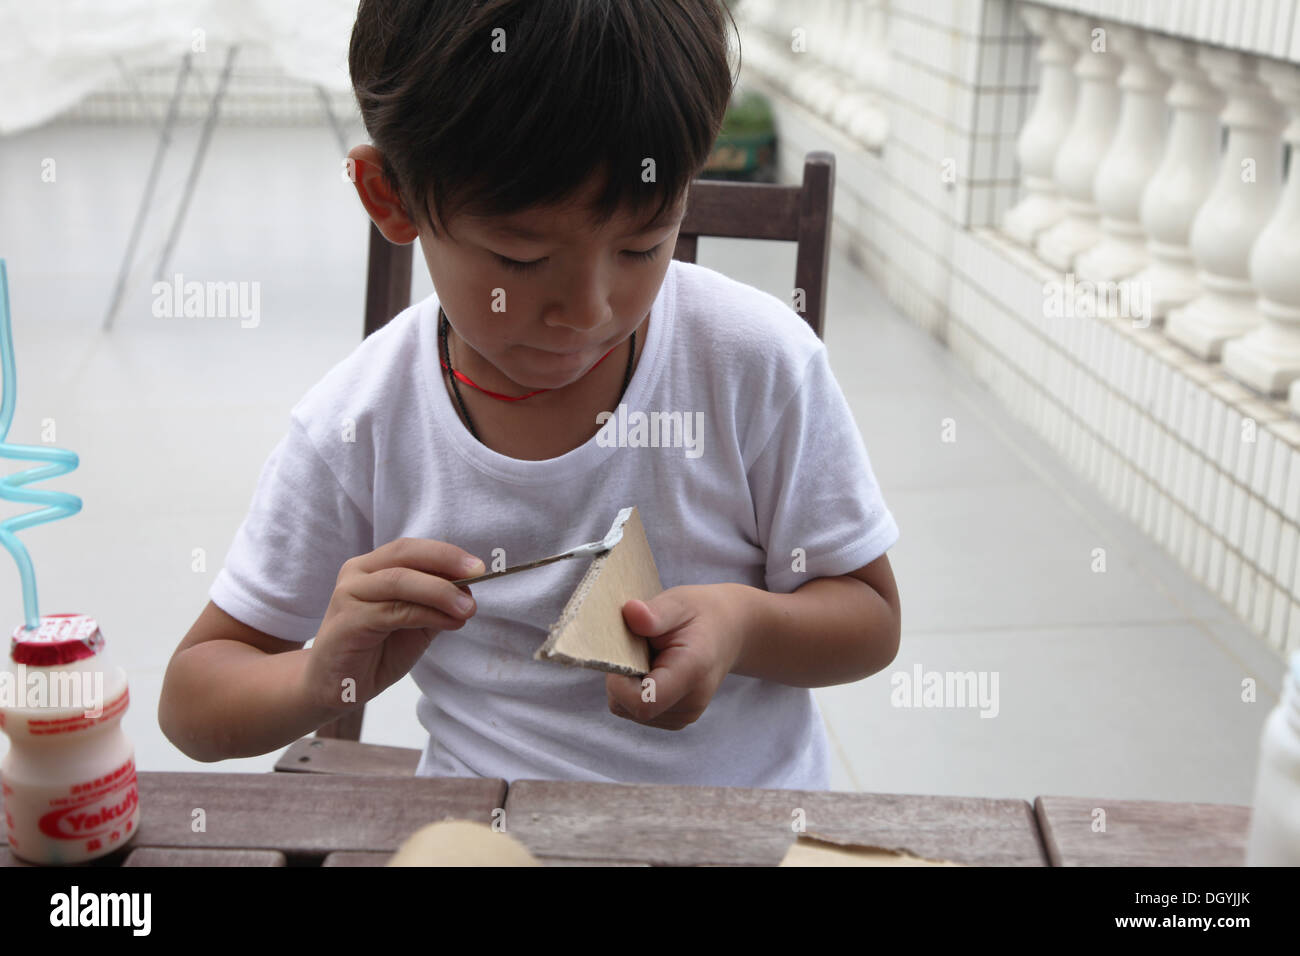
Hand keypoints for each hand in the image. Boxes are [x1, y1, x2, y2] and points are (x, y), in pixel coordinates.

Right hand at [303, 538, 482, 713]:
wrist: (338, 687)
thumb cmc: (376, 651)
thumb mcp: (415, 623)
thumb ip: (436, 603)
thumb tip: (468, 588)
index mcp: (372, 567)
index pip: (412, 548)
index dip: (446, 553)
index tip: (480, 566)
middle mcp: (357, 573)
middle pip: (405, 553)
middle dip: (446, 560)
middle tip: (478, 573)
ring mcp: (348, 594)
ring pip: (401, 581)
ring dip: (441, 592)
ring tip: (468, 607)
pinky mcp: (348, 621)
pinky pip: (395, 611)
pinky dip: (428, 614)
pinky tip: (450, 622)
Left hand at [605, 583, 751, 730]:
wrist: (730, 632)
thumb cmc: (700, 615)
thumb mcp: (679, 603)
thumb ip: (655, 612)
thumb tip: (631, 612)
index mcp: (692, 672)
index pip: (644, 701)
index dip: (619, 681)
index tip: (621, 652)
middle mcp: (691, 703)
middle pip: (630, 706)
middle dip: (621, 678)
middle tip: (637, 648)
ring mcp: (684, 716)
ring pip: (629, 710)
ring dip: (627, 685)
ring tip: (649, 658)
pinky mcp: (676, 719)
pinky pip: (637, 711)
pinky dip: (635, 691)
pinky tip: (652, 670)